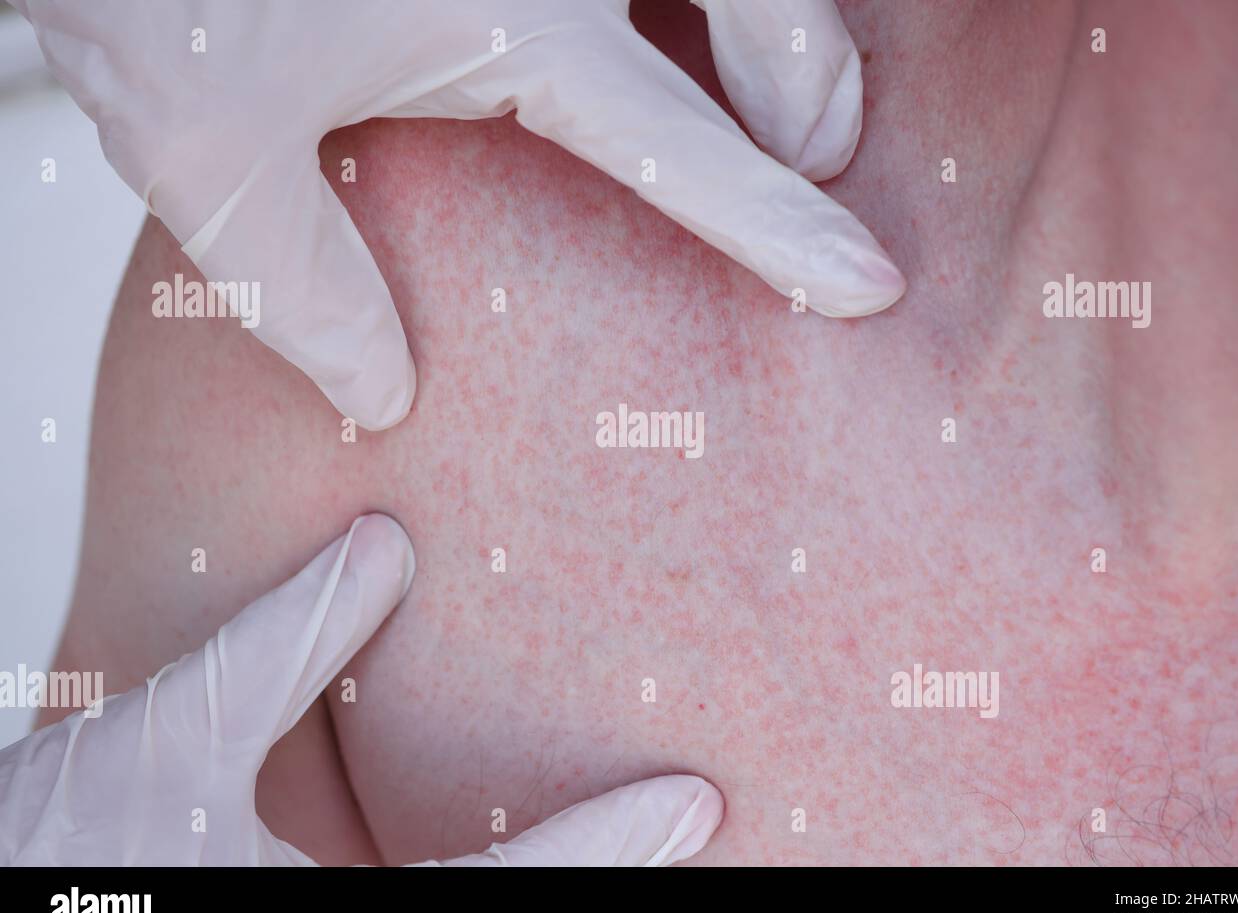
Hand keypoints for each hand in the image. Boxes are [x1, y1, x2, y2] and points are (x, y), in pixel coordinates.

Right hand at [0, 515, 723, 865]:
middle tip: (692, 832)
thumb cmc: (56, 853)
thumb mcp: (174, 734)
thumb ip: (287, 642)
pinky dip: (491, 884)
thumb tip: (383, 547)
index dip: (616, 843)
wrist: (5, 895)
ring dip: (559, 888)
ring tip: (626, 839)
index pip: (520, 885)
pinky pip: (429, 911)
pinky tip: (502, 850)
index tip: (695, 804)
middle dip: (606, 880)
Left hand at [14, 0, 903, 429]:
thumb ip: (310, 295)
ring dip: (770, 9)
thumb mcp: (215, 158)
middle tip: (819, 148)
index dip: (784, 226)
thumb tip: (383, 394)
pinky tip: (673, 25)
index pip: (685, 141)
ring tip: (776, 90)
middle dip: (813, 67)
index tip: (868, 282)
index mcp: (510, 10)